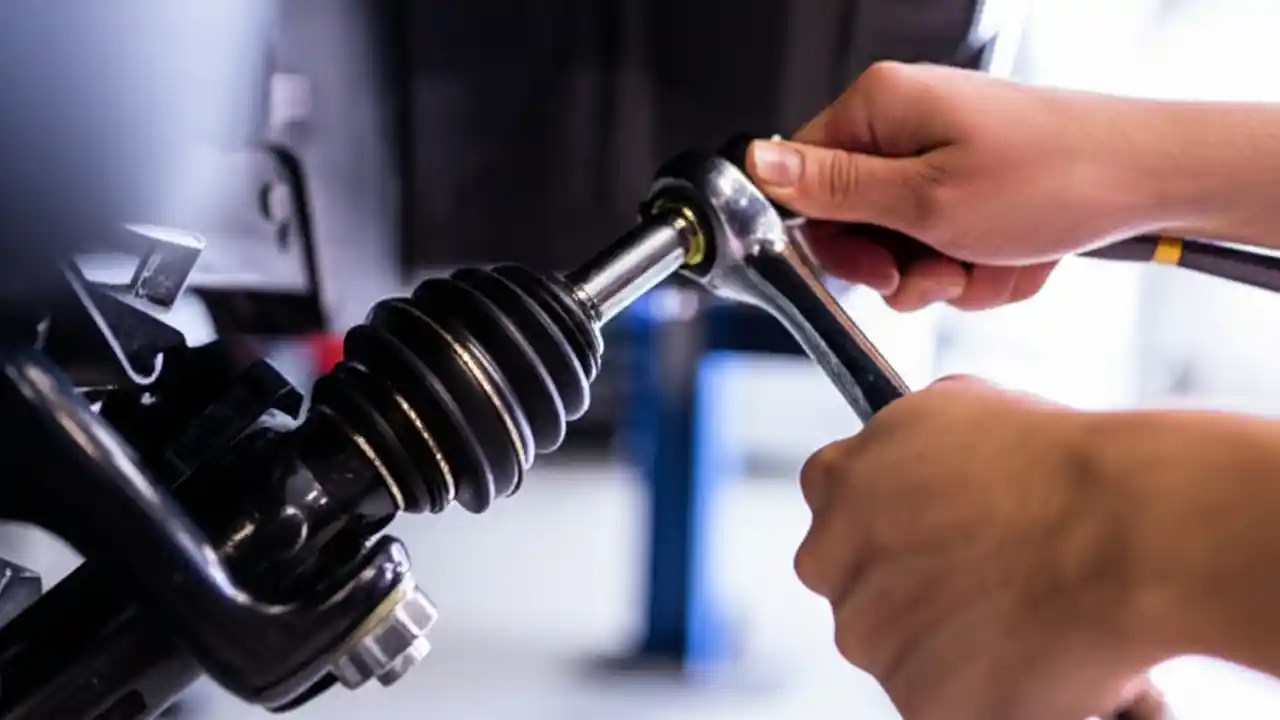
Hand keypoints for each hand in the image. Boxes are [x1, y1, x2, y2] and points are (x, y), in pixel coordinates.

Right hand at [747, 63, 1166, 310]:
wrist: (1148, 178)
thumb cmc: (1052, 176)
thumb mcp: (924, 200)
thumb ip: (833, 190)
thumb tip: (755, 165)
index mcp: (879, 107)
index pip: (803, 180)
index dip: (833, 241)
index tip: (875, 271)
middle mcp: (905, 122)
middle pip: (853, 218)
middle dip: (899, 264)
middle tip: (938, 274)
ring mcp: (941, 151)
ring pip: (902, 241)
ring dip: (944, 272)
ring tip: (988, 263)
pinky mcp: (972, 179)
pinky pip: (945, 240)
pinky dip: (976, 263)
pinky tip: (1011, 257)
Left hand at [795, 377, 1171, 718]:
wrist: (1121, 531)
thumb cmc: (1055, 465)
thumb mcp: (957, 407)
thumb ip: (902, 444)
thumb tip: (907, 459)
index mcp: (838, 483)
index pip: (831, 510)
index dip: (881, 523)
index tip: (923, 531)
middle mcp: (836, 561)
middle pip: (853, 585)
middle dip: (904, 586)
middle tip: (978, 578)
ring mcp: (872, 636)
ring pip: (895, 649)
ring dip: (944, 639)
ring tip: (1018, 609)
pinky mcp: (917, 700)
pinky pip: (939, 700)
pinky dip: (981, 689)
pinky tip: (1028, 652)